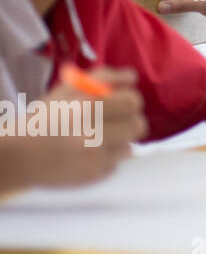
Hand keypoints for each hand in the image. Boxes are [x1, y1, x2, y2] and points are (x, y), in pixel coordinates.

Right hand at [21, 68, 145, 187]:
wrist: (20, 155)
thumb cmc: (47, 118)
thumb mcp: (69, 89)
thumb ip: (103, 78)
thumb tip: (132, 78)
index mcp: (88, 107)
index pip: (133, 102)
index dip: (130, 101)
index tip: (122, 103)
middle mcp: (94, 133)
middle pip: (137, 126)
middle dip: (129, 122)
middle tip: (116, 121)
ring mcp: (95, 157)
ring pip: (128, 147)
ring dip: (118, 142)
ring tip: (98, 139)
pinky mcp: (93, 175)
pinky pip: (115, 165)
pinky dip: (106, 159)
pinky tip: (88, 155)